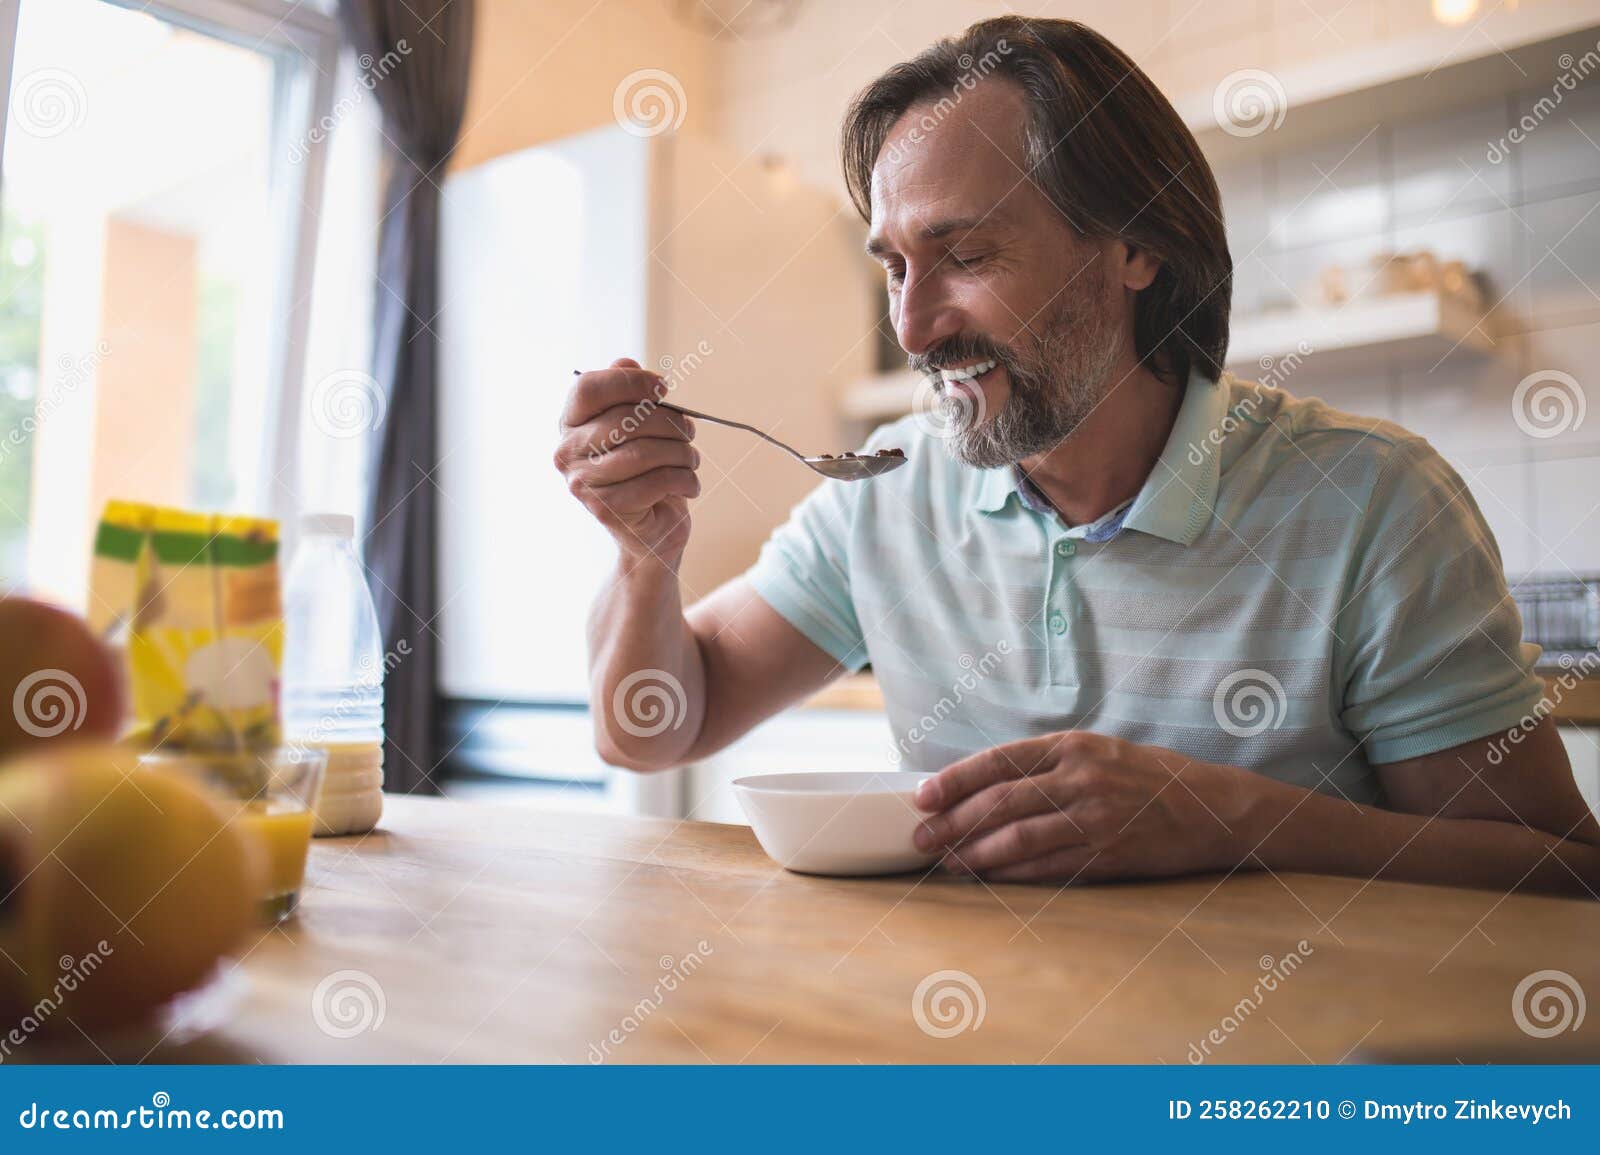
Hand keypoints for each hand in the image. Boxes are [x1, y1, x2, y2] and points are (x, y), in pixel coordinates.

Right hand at [553, 358, 699, 568]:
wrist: (652, 532)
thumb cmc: (648, 472)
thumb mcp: (641, 428)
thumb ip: (630, 394)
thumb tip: (625, 363)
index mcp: (570, 424)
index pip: (590, 388)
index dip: (631, 381)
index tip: (663, 389)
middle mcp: (567, 452)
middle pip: (625, 419)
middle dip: (670, 422)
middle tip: (689, 431)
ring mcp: (583, 484)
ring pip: (644, 452)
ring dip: (682, 453)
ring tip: (692, 460)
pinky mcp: (606, 510)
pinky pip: (656, 482)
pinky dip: (684, 479)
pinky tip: (689, 484)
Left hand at [911, 731, 1268, 883]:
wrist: (1212, 808)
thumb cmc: (1147, 777)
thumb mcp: (1097, 751)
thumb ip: (1046, 764)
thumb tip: (981, 785)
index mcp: (1074, 746)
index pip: (998, 761)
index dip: (954, 780)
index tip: (922, 797)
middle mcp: (1081, 779)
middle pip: (999, 802)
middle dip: (952, 822)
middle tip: (921, 838)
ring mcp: (1095, 818)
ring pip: (1017, 839)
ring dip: (974, 854)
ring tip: (946, 863)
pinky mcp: (1107, 855)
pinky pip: (1046, 868)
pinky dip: (1010, 876)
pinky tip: (987, 880)